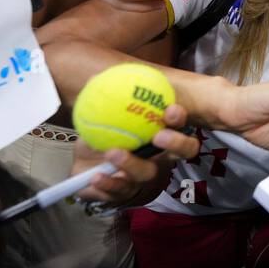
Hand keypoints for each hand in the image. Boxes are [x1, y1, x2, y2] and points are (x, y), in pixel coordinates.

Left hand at [72, 104, 200, 205]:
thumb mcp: (102, 115)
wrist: (85, 166)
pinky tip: (96, 176)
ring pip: (147, 173)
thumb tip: (99, 75)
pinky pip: (120, 190)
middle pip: (182, 152)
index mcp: (158, 134)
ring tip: (113, 153)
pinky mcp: (125, 192)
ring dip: (132, 163)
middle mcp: (158, 156)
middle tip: (158, 136)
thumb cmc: (102, 136)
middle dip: (176, 143)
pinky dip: (108, 183)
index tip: (170, 110)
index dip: (179, 118)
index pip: (179, 125)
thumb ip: (106, 99)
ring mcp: (143, 176)